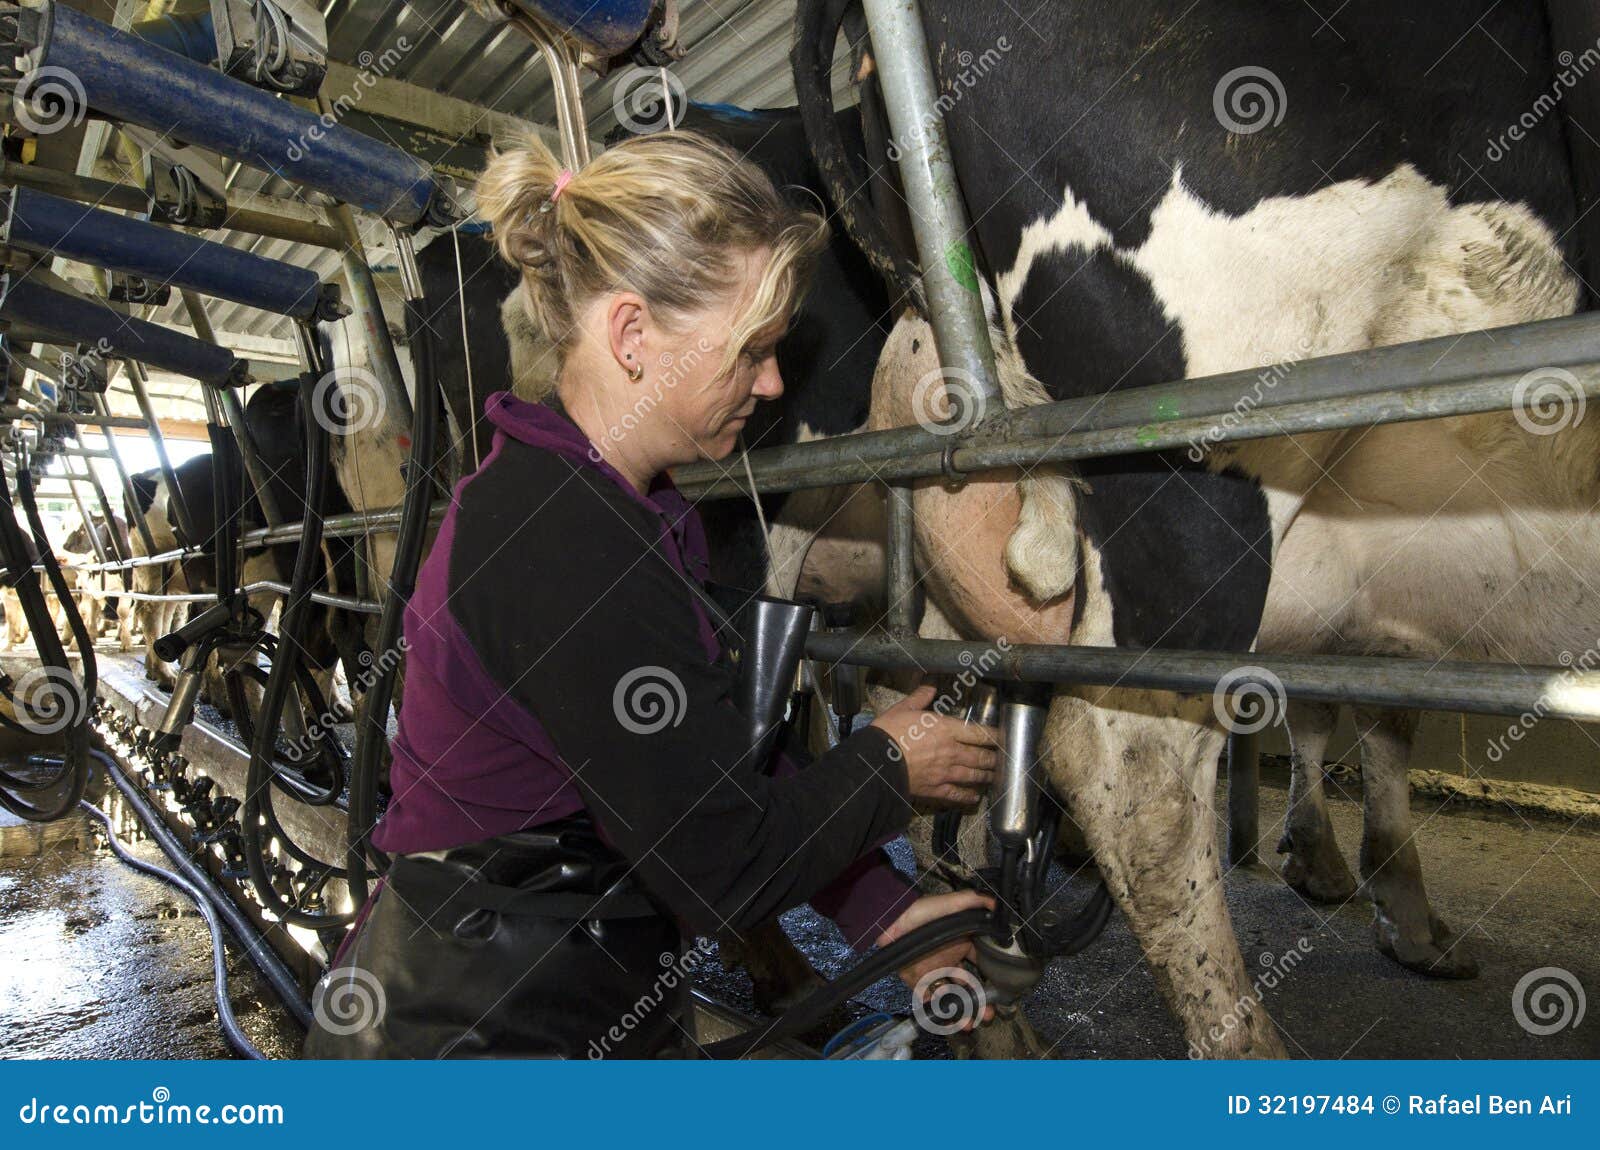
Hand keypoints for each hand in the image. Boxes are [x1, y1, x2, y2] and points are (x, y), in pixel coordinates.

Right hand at [871, 683, 1000, 806]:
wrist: (877, 761)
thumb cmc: (888, 733)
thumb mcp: (903, 709)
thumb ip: (920, 697)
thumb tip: (930, 685)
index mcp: (946, 729)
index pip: (980, 733)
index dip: (995, 735)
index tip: (1004, 736)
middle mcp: (952, 751)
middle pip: (981, 756)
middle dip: (994, 758)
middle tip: (1002, 759)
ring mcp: (946, 772)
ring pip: (974, 775)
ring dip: (987, 775)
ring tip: (995, 775)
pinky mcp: (936, 789)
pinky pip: (958, 793)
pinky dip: (969, 795)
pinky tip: (975, 796)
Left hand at [878, 890, 995, 1028]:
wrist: (894, 920)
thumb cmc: (924, 911)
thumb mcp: (952, 903)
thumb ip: (975, 902)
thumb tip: (997, 905)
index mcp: (960, 945)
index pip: (980, 963)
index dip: (991, 977)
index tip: (1001, 990)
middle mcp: (949, 960)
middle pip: (968, 985)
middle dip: (979, 1002)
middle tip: (988, 1015)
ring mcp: (934, 972)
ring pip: (951, 996)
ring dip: (961, 1012)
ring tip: (970, 1024)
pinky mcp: (918, 981)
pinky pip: (929, 999)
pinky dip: (938, 1012)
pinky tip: (949, 1021)